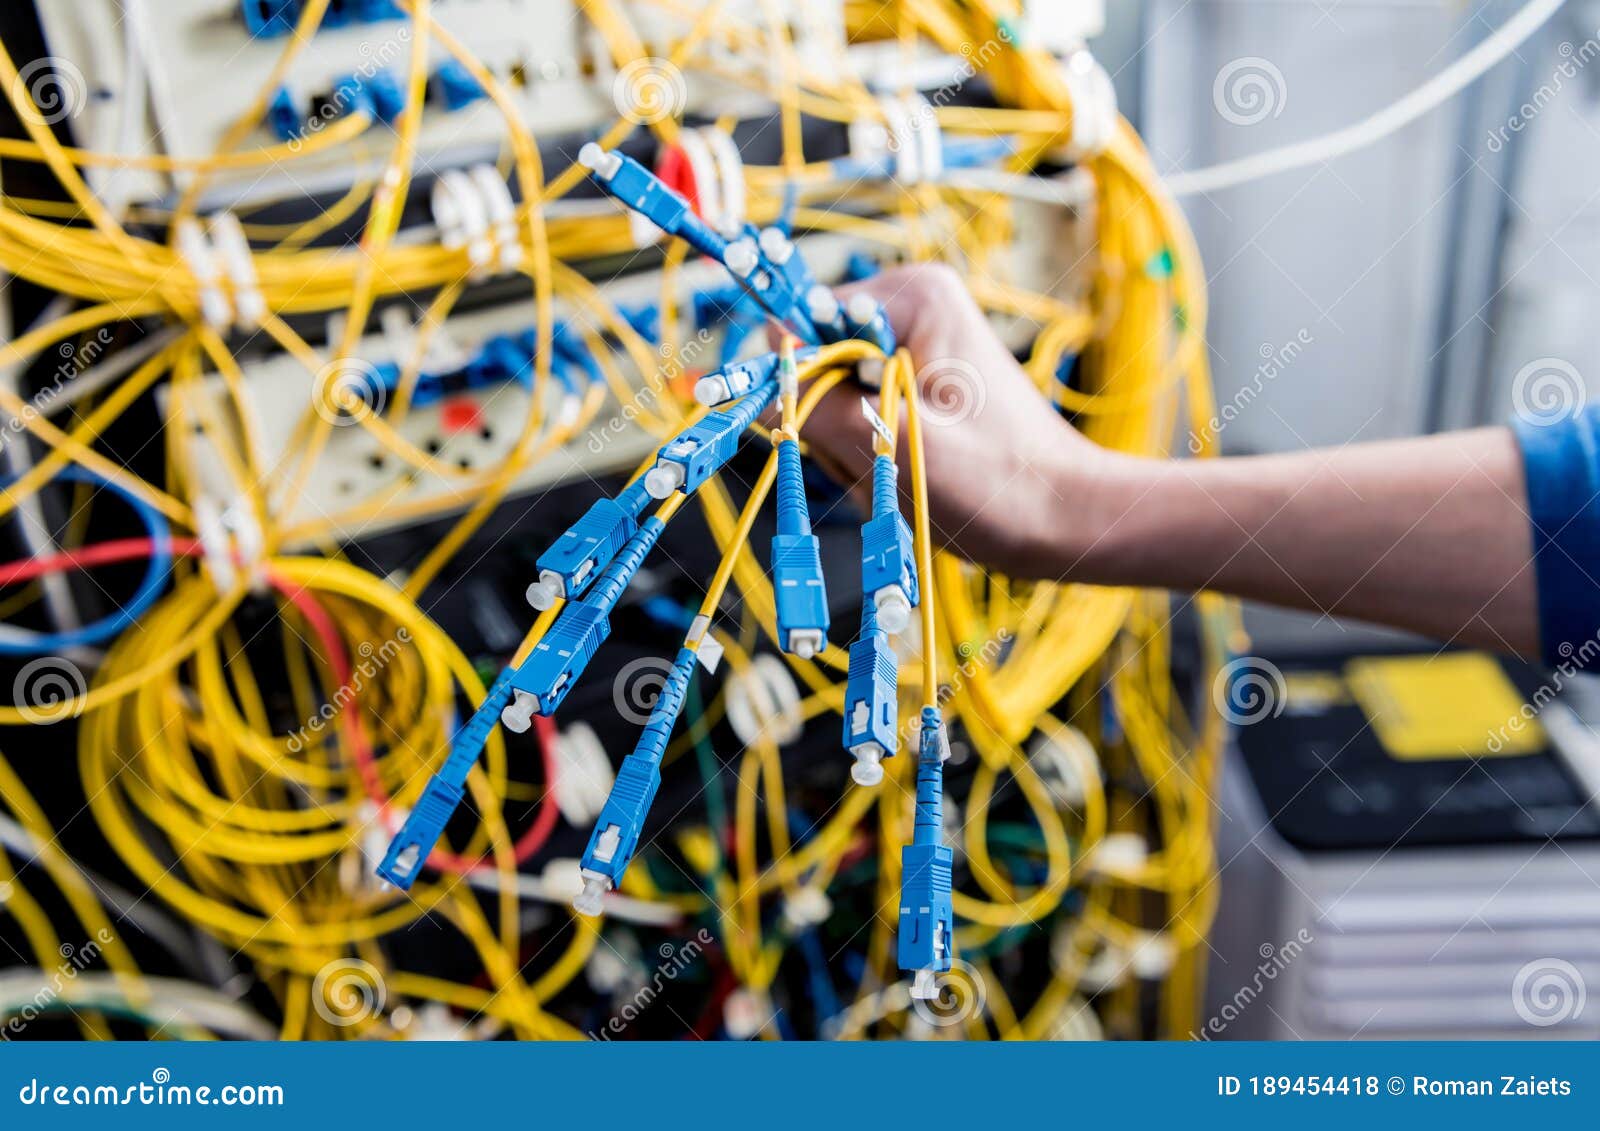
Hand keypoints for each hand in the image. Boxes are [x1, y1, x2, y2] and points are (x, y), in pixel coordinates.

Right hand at [801, 263, 1106, 577]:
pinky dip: (871, 458)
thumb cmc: (998, 483)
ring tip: (909, 476)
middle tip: (886, 464)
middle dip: (835, 428)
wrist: (1066, 518)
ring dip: (853, 452)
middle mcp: (913, 307)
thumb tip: (759, 363)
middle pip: (816, 365)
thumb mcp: (892, 443)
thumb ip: (817, 401)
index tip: (828, 435)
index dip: (800, 385)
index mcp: (914, 295)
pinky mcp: (919, 385)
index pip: (803, 325)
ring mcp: (917, 346)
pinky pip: (858, 421)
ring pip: (832, 402)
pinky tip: (912, 478)